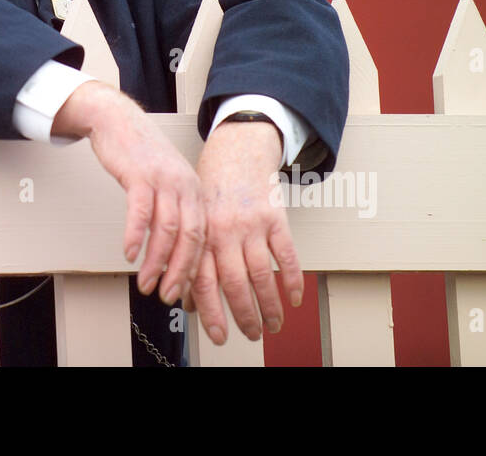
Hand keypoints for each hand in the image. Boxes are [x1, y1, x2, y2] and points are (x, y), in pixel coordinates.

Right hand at [53, 81, 205, 305]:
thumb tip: (171, 252)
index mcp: (194, 192)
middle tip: (166, 296)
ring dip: (156, 262)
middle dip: (179, 273)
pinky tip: (130, 254)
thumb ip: (172, 212)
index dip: (193, 269)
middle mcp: (185, 186)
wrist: (117, 120)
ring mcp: (164, 180)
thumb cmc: (140, 155)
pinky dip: (137, 236)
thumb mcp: (166, 183)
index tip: (182, 292)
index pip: (202, 238)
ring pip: (167, 230)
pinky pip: (141, 212)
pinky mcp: (140, 175)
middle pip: (191, 238)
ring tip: (145, 282)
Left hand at [187, 121, 301, 344]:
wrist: (236, 150)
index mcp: (201, 234)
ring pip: (262, 275)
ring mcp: (251, 225)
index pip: (203, 282)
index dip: (211, 312)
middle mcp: (224, 231)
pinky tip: (295, 298)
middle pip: (234, 284)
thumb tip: (191, 302)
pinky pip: (286, 255)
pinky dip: (292, 280)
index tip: (219, 335)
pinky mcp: (274, 218)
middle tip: (250, 335)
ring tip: (273, 324)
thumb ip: (194, 259)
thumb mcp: (195, 220)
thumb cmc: (212, 190)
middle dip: (244, 315)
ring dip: (269, 306)